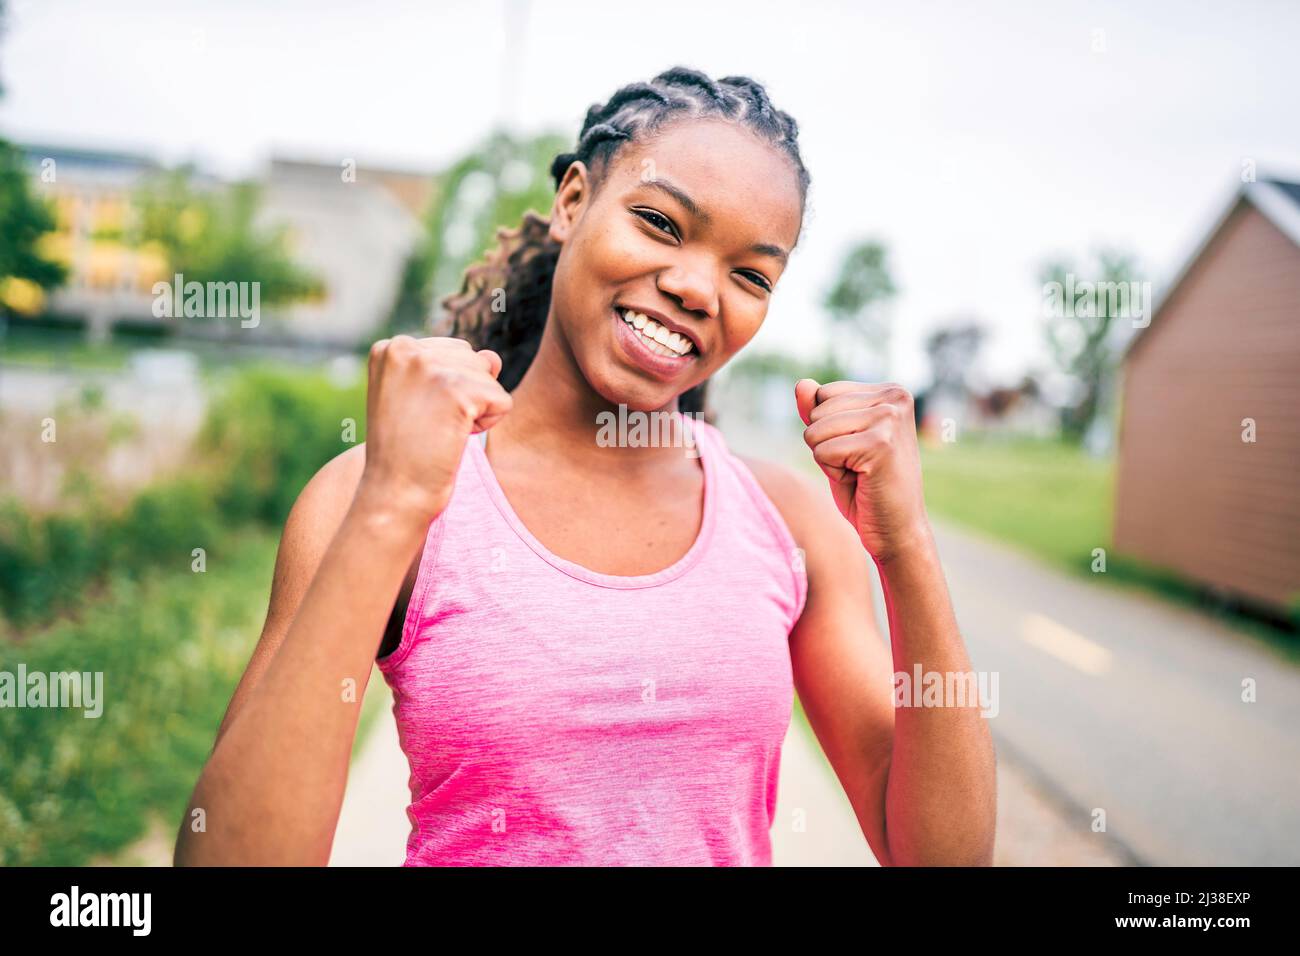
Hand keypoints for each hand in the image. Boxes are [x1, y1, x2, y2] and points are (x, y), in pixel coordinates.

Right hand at [359, 335, 511, 521]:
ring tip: (440, 431)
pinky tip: (455, 438)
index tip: (419, 414)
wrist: (394, 494)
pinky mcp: (456, 389)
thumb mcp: (424, 397)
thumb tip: (493, 357)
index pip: (452, 352)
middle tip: (429, 426)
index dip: (447, 390)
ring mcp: (429, 366)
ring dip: (476, 411)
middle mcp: (404, 347)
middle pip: (472, 360)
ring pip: (489, 377)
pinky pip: (502, 401)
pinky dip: (488, 425)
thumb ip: (456, 367)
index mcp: (390, 348)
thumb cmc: (408, 451)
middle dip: (465, 396)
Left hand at [795, 378, 933, 563]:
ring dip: (829, 459)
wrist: (897, 531)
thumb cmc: (865, 488)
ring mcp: (889, 418)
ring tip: (860, 473)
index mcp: (889, 391)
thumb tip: (800, 384)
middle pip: (817, 410)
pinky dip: (833, 473)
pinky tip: (861, 482)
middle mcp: (894, 397)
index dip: (828, 428)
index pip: (823, 393)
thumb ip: (818, 412)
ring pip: (815, 431)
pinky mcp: (881, 444)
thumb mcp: (835, 442)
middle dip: (826, 443)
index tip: (858, 450)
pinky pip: (822, 452)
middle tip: (859, 466)